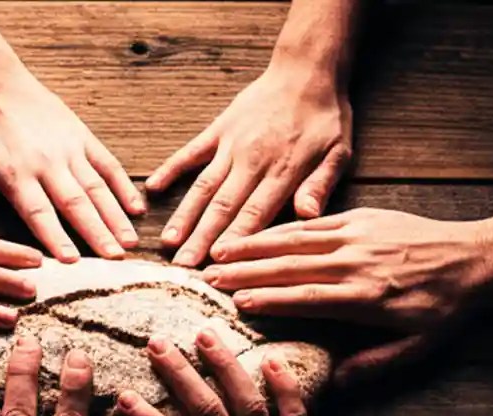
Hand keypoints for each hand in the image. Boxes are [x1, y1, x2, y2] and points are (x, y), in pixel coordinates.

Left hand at [0, 73, 144, 260]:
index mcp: (16, 173)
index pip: (38, 212)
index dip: (55, 236)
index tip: (72, 260)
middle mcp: (47, 162)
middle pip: (76, 204)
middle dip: (97, 233)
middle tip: (115, 260)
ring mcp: (70, 149)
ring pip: (97, 187)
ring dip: (116, 216)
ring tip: (131, 243)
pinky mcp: (84, 138)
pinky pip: (108, 165)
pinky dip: (124, 187)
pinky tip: (138, 209)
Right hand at [147, 68, 351, 266]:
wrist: (306, 70)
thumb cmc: (326, 117)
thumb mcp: (339, 152)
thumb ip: (320, 185)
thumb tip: (307, 217)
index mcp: (283, 171)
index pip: (255, 214)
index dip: (235, 241)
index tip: (217, 265)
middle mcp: (251, 161)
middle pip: (223, 207)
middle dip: (202, 239)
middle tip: (184, 268)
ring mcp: (231, 145)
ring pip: (203, 187)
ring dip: (184, 216)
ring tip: (168, 242)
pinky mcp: (218, 130)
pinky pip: (190, 152)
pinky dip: (170, 170)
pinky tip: (152, 190)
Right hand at [208, 208, 492, 384]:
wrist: (476, 258)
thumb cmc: (446, 308)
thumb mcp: (419, 347)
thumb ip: (375, 364)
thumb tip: (336, 384)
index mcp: (366, 297)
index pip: (308, 297)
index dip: (271, 299)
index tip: (236, 304)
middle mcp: (356, 262)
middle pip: (292, 265)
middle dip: (247, 270)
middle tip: (209, 278)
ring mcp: (357, 235)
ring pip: (295, 239)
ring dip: (254, 245)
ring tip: (219, 251)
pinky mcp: (361, 217)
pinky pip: (312, 222)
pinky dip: (280, 228)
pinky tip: (255, 232)